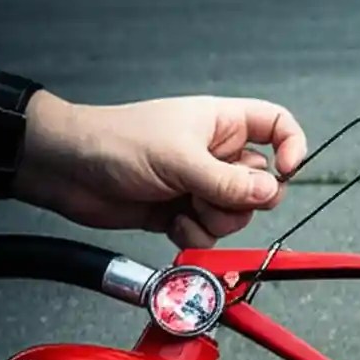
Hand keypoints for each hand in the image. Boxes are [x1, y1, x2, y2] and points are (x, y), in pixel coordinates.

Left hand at [17, 93, 308, 248]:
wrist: (67, 171)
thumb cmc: (116, 142)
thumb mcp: (180, 159)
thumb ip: (228, 181)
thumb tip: (271, 193)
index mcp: (222, 124)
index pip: (278, 125)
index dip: (293, 147)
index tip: (287, 171)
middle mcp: (216, 154)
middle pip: (261, 184)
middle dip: (241, 200)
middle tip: (212, 195)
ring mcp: (200, 184)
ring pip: (236, 214)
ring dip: (215, 220)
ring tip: (184, 208)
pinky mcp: (182, 212)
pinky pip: (209, 233)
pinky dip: (194, 235)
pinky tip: (171, 223)